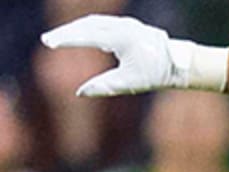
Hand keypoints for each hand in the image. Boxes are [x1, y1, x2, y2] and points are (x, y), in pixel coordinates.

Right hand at [41, 14, 225, 96]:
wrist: (179, 63)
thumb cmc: (156, 74)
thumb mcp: (130, 83)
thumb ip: (104, 86)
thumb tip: (80, 93)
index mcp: (123, 39)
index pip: (89, 36)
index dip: (68, 39)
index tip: (50, 43)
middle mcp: (124, 27)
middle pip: (87, 24)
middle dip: (67, 32)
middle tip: (48, 41)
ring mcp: (127, 23)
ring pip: (94, 21)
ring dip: (76, 28)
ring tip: (59, 38)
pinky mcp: (129, 24)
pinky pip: (103, 22)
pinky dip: (87, 27)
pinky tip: (78, 34)